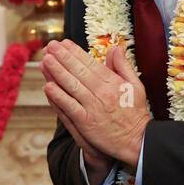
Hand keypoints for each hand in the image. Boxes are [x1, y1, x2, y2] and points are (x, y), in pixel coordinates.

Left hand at [42, 39, 148, 166]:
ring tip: (45, 60)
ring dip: (57, 72)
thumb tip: (115, 47)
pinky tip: (48, 87)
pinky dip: (58, 97)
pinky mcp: (86, 122)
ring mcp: (93, 107)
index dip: (75, 52)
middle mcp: (102, 93)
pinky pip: (69, 107)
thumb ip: (123, 66)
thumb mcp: (136, 86)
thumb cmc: (135, 113)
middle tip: (51, 46)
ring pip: (72, 86)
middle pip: (78, 72)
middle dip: (63, 57)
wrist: (137, 141)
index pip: (90, 64)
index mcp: (113, 83)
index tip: (64, 43)